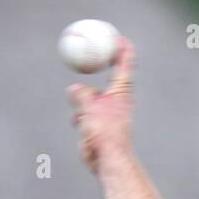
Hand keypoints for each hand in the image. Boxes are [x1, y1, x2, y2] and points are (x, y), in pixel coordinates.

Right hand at [67, 36, 135, 173]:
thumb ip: (81, 94)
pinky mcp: (102, 124)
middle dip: (105, 68)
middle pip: (113, 76)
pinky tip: (82, 128)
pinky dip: (81, 118)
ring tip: (85, 117)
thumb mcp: (89, 107)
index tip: (117, 38)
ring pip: (94, 97)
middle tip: (95, 55)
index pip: (125, 62)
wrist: (109, 160)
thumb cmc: (104, 133)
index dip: (121, 48)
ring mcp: (111, 112)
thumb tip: (74, 90)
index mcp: (121, 90)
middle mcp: (119, 99)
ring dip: (85, 103)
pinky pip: (87, 113)